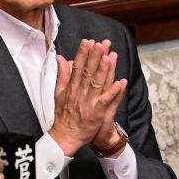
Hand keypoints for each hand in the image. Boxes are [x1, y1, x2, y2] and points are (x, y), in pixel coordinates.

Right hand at [49, 39, 126, 156]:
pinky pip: (106, 100)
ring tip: (111, 55)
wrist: (65, 136)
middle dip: (96, 56)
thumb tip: (60, 58)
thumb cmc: (63, 115)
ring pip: (97, 83)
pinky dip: (113, 91)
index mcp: (71, 87)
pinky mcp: (97, 112)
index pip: (77, 66)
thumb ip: (61, 74)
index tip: (88, 41)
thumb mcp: (58, 93)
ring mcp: (89, 102)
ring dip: (105, 69)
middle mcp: (80, 92)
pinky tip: (120, 82)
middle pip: (89, 71)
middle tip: (102, 43)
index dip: (83, 53)